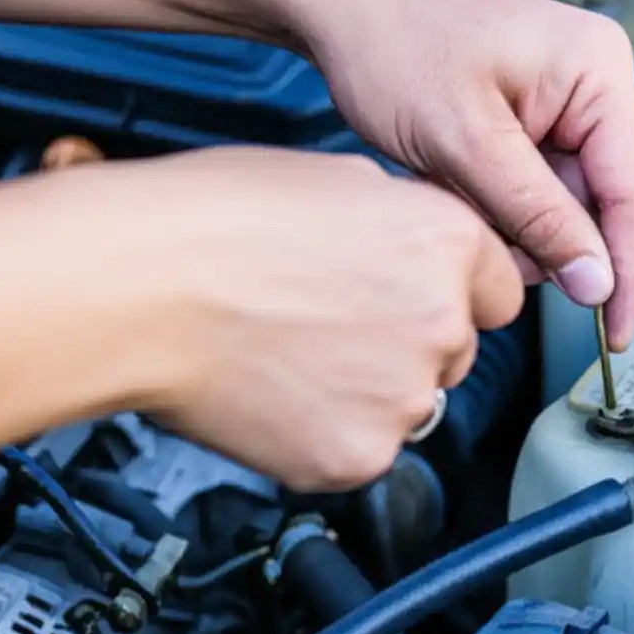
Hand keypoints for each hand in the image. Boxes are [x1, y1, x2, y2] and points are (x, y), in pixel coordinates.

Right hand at [84, 147, 522, 491]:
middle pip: (455, 349)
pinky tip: (275, 389)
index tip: (419, 297)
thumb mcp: (333, 178)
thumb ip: (401, 220)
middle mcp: (442, 320)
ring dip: (367, 388)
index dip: (454, 291)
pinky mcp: (357, 455)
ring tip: (290, 349)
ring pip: (408, 402)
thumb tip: (412, 245)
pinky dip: (325, 431)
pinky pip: (361, 449)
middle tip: (331, 320)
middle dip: (408, 340)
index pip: (497, 288)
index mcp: (446, 240)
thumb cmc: (212, 219)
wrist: (135, 284)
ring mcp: (403, 395)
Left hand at [299, 0, 633, 350]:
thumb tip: (598, 286)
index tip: (616, 335)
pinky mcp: (528, 119)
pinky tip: (451, 187)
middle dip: (546, 243)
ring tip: (452, 199)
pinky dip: (492, 206)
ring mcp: (560, 102)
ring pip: (558, 204)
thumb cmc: (395, 45)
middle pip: (598, 202)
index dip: (626, 270)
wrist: (338, 5)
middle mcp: (592, 85)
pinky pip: (529, 188)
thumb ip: (539, 218)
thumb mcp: (468, 144)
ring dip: (511, 225)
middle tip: (491, 261)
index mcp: (598, 73)